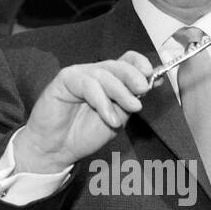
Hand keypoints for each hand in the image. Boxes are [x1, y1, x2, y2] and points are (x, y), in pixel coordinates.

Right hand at [15, 52, 153, 174]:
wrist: (57, 149)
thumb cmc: (84, 134)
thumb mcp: (117, 118)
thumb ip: (130, 101)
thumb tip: (152, 83)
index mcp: (109, 80)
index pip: (127, 60)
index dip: (141, 64)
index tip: (153, 77)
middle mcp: (94, 73)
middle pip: (118, 64)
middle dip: (134, 76)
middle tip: (143, 90)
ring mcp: (79, 74)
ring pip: (105, 74)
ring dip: (121, 92)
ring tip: (131, 109)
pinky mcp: (65, 80)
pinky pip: (88, 85)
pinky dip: (103, 103)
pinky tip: (111, 119)